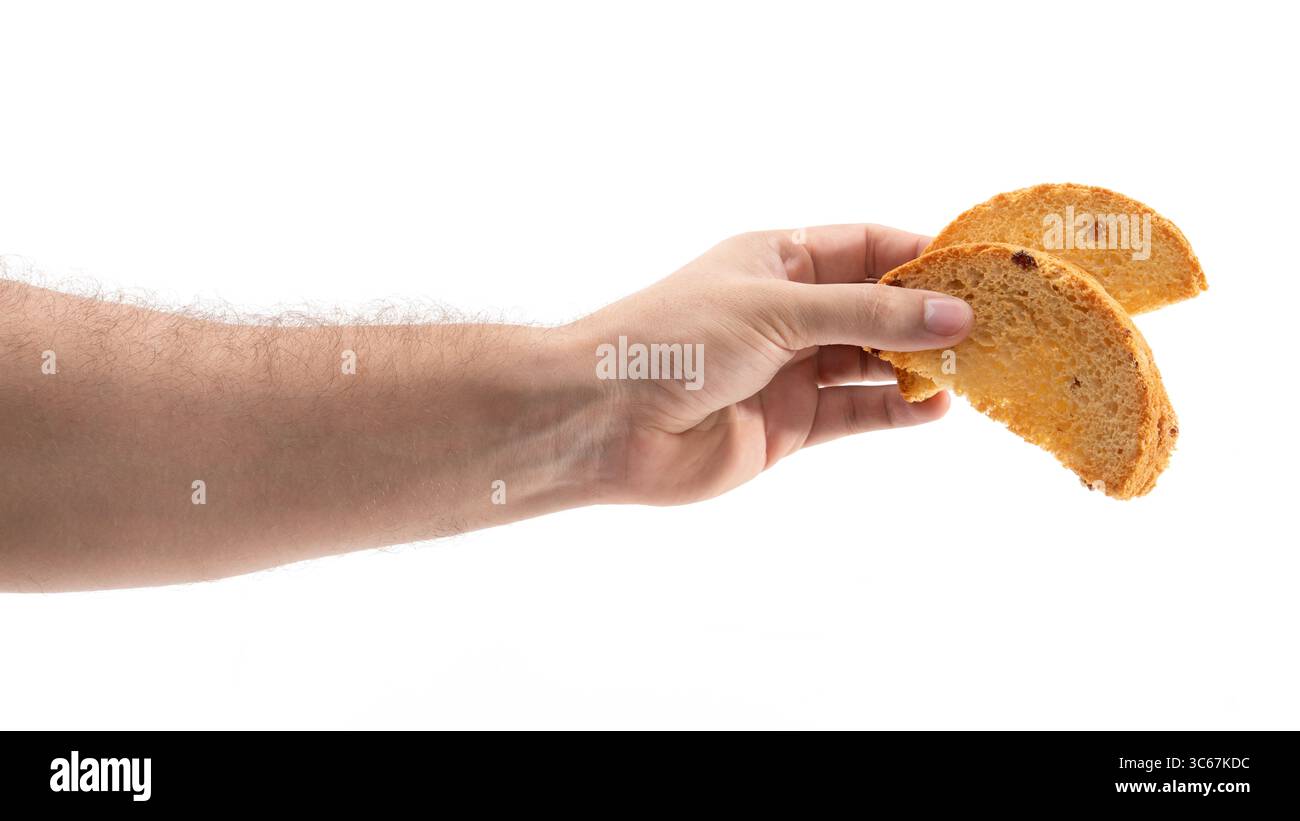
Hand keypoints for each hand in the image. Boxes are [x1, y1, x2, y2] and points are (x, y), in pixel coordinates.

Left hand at [572, 225, 973, 504]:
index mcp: (779, 260)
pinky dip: (895, 411)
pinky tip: (935, 407)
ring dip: (920, 365)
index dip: (923, 257)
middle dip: (931, 316)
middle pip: (877, 308)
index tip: (983, 270)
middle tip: (995, 326)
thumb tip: (953, 314)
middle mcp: (789, 311)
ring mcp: (790, 370)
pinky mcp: (789, 425)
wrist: (603, 419)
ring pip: (872, 363)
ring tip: (978, 369)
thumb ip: (865, 314)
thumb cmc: (673, 338)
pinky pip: (855, 413)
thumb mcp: (776, 309)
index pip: (868, 247)